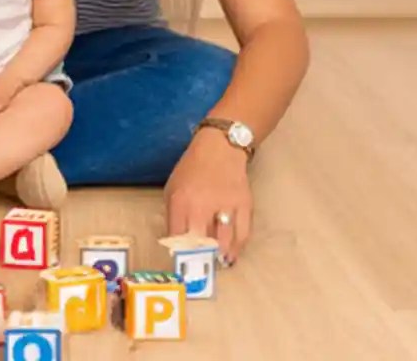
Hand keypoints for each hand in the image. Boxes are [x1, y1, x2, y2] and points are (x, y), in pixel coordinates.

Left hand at [164, 128, 252, 264]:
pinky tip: (232, 255)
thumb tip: (175, 241)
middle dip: (200, 259)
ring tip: (217, 264)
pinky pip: (243, 233)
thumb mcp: (172, 189)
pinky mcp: (244, 205)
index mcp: (180, 201)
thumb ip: (173, 215)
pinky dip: (238, 247)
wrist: (220, 148)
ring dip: (220, 256)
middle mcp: (202, 205)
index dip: (178, 254)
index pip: (177, 236)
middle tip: (199, 269)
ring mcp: (225, 206)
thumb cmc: (192, 169)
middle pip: (200, 242)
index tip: (180, 264)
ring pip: (224, 241)